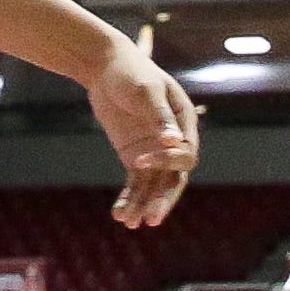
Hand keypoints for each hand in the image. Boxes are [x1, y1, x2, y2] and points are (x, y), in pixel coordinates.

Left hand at [84, 37, 199, 229]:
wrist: (104, 66)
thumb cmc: (130, 72)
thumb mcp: (144, 91)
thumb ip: (159, 117)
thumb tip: (173, 141)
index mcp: (184, 122)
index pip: (185, 153)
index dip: (167, 162)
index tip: (139, 160)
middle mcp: (173, 141)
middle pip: (174, 178)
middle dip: (162, 199)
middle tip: (151, 219)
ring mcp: (154, 151)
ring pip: (153, 186)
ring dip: (143, 205)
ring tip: (129, 223)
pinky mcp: (135, 157)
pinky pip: (135, 184)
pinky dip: (129, 199)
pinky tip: (119, 215)